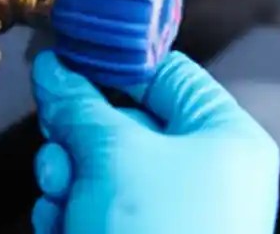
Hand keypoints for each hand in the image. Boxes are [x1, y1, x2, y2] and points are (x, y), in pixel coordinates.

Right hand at [30, 50, 279, 233]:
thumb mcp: (113, 154)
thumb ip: (79, 103)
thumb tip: (54, 70)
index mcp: (224, 138)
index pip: (162, 72)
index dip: (107, 64)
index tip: (59, 61)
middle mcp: (206, 173)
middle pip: (122, 119)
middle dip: (76, 133)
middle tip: (57, 141)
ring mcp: (173, 213)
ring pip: (100, 165)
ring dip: (65, 174)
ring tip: (59, 194)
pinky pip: (95, 206)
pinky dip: (69, 210)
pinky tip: (59, 223)